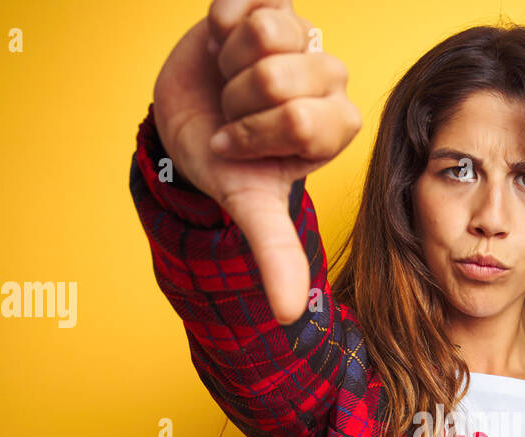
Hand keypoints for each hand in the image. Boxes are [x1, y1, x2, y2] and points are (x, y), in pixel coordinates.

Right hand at [152, 0, 360, 322]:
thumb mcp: (250, 207)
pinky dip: (222, 25)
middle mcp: (330, 79)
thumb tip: (288, 316)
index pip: (299, 118)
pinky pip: (246, 1)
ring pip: (267, 34)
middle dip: (241, 102)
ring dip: (231, 64)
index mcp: (336, 126)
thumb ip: (276, 254)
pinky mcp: (272, 3)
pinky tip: (225, 45)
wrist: (188, 119)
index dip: (255, 134)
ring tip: (231, 80)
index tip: (240, 146)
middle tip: (235, 114)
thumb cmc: (226, 161)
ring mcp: (304, 37)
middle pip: (282, 78)